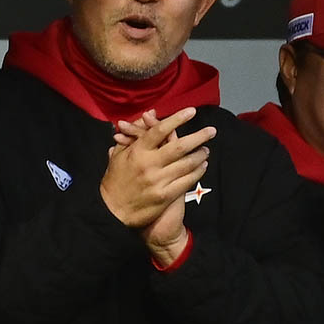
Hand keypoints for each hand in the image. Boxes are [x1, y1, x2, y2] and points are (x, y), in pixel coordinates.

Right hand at [101, 107, 214, 263]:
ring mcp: (158, 181)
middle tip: (212, 131)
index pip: (159, 130)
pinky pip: (187, 181)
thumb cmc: (115, 181)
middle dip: (198, 137)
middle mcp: (149, 164)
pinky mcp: (165, 196)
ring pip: (187, 164)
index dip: (177, 119)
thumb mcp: (119, 155)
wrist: (112, 211)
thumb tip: (148, 114)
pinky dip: (197, 172)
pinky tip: (202, 166)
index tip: (191, 112)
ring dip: (200, 155)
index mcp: (137, 152)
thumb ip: (134, 134)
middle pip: (179, 146)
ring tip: (206, 150)